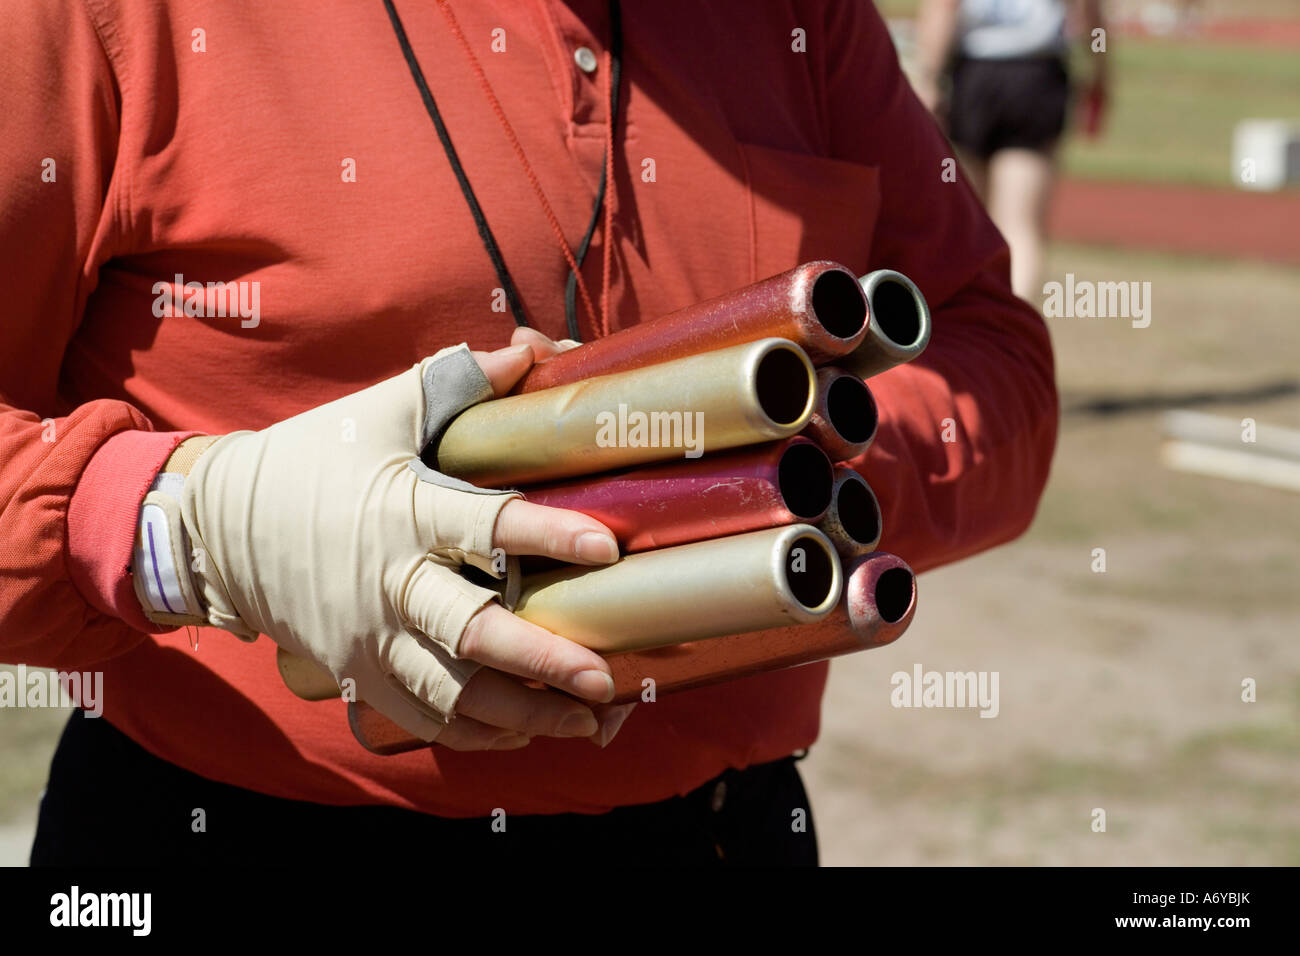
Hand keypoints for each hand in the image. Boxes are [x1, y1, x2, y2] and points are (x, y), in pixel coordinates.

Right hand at [162, 337, 632, 748]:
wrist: (219, 526)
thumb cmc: (312, 458)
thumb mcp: (382, 409)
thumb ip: (461, 380)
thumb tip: (536, 350)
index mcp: (402, 510)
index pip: (486, 524)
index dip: (548, 534)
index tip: (607, 547)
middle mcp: (388, 582)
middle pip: (471, 632)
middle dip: (542, 659)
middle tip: (603, 678)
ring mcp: (369, 638)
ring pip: (452, 692)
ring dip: (521, 713)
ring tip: (586, 723)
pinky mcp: (357, 673)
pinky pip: (421, 716)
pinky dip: (473, 732)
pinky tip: (525, 731)